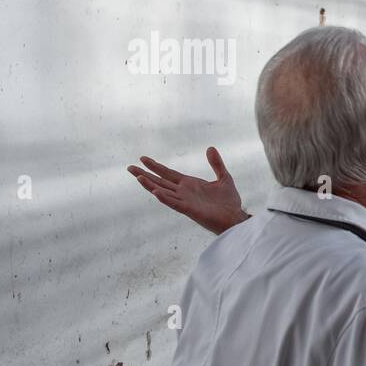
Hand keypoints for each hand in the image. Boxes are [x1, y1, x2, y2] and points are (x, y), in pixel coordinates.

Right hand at [128, 147, 248, 234]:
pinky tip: (155, 192)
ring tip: (138, 177)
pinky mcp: (190, 210)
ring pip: (163, 192)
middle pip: (160, 181)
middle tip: (129, 167)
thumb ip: (216, 164)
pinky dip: (165, 198)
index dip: (156, 166)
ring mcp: (185, 201)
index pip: (168, 173)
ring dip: (150, 185)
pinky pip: (174, 203)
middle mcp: (184, 192)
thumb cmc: (229, 202)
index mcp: (189, 184)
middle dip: (145, 174)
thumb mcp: (224, 177)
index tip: (143, 158)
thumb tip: (210, 148)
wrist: (236, 217)